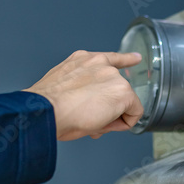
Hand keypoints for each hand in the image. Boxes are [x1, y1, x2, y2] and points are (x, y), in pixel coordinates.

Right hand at [26, 50, 143, 140]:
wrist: (47, 111)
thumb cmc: (49, 106)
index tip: (136, 58)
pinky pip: (134, 111)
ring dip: (113, 115)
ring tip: (93, 122)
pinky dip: (125, 123)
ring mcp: (113, 76)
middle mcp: (99, 63)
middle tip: (91, 119)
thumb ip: (83, 92)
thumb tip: (95, 110)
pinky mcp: (123, 92)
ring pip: (124, 101)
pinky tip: (106, 125)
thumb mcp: (64, 90)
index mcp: (83, 60)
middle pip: (115, 88)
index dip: (126, 59)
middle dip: (108, 107)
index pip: (110, 58)